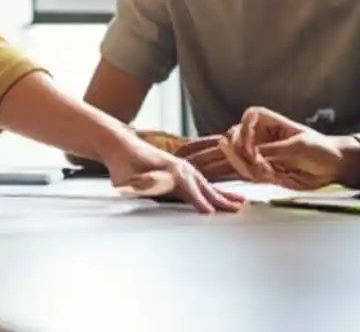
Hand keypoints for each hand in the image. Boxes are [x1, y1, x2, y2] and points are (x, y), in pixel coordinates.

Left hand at [100, 136, 243, 213]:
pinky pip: (201, 182)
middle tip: (238, 210)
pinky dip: (214, 189)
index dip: (199, 201)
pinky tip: (224, 195)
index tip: (211, 213)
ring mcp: (181, 168)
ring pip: (206, 184)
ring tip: (240, 203)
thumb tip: (157, 187)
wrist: (120, 145)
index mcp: (170, 171)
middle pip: (203, 186)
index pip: (189, 189)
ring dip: (222, 194)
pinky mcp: (180, 170)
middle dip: (220, 199)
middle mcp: (180, 168)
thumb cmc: (122, 165)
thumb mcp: (128, 178)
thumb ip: (144, 184)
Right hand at [223, 107, 359, 189]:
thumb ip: (274, 150)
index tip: (253, 147)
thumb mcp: (299, 146)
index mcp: (271, 122)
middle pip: (235, 138)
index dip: (245, 131)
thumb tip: (253, 153)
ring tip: (271, 172)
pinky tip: (274, 176)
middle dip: (240, 153)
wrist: (334, 167)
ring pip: (237, 158)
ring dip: (249, 168)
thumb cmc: (322, 148)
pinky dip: (256, 177)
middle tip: (258, 164)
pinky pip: (247, 173)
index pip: (249, 118)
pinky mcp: (263, 170)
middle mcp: (262, 136)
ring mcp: (260, 153)